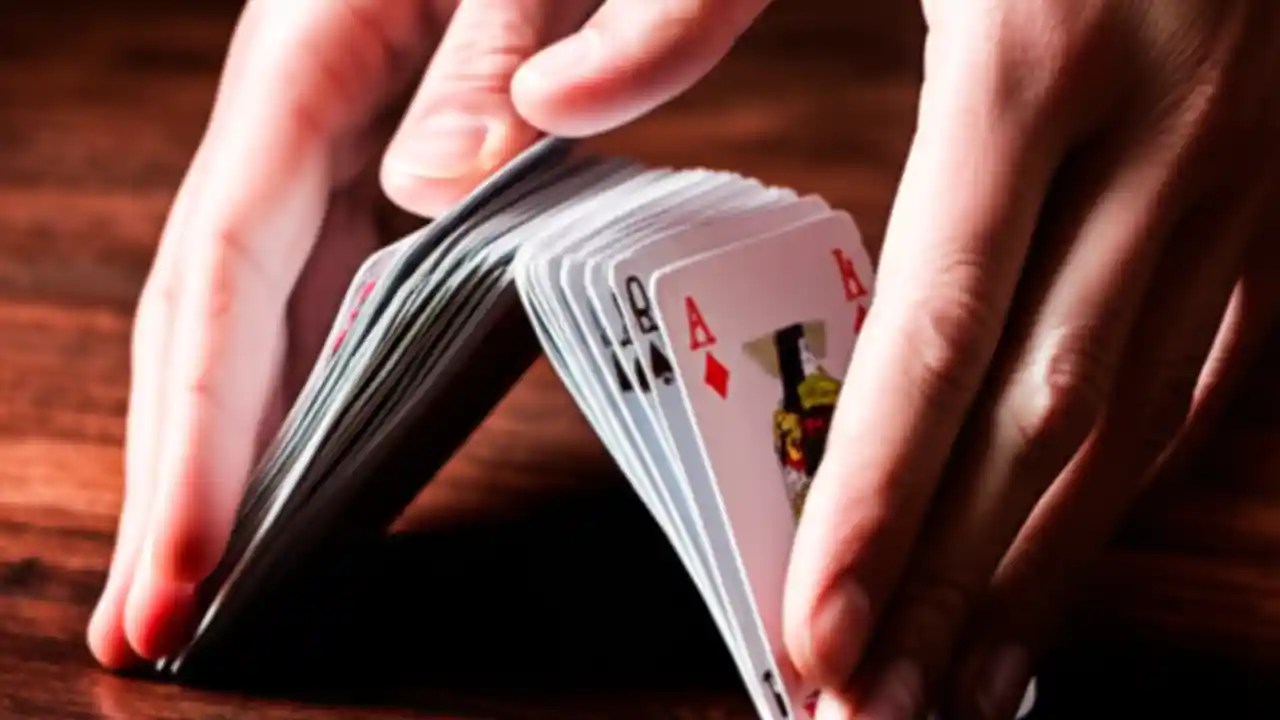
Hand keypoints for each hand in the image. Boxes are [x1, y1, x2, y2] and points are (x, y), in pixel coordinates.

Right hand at [88, 0, 772, 668]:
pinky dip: (307, 394)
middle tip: (149, 627)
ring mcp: (337, 151)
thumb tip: (430, 192)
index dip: (203, 434)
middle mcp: (299, 122)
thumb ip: (491, 58)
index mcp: (304, 65)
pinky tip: (303, 470)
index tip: (193, 567)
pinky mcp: (385, 171)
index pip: (226, 278)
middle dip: (182, 475)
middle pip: (213, 318)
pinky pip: (332, 299)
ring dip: (236, 451)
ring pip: (265, 321)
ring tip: (207, 580)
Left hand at [783, 2, 1279, 717]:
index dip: (879, 492)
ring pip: (1139, 419)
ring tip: (955, 687)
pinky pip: (1208, 368)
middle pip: (1046, 414)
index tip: (815, 629)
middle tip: (867, 710)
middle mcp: (1163, 132)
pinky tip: (1061, 561)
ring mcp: (1244, 169)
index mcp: (1038, 56)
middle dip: (950, 580)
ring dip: (1040, 568)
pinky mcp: (1273, 187)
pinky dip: (1131, 483)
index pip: (945, 325)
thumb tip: (553, 108)